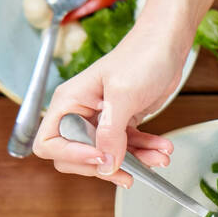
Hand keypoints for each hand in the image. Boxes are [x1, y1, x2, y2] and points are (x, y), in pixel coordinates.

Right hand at [32, 12, 187, 186]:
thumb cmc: (141, 56)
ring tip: (159, 158)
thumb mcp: (123, 95)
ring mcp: (100, 120)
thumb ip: (111, 133)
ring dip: (135, 161)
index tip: (100, 158)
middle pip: (77, 157)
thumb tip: (105, 165)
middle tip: (128, 171)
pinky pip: (127, 148)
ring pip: (108, 156)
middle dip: (106, 166)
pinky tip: (161, 149)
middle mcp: (80, 112)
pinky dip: (145, 151)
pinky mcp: (121, 124)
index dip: (72, 156)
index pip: (50, 143)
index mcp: (69, 102)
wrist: (167, 44)